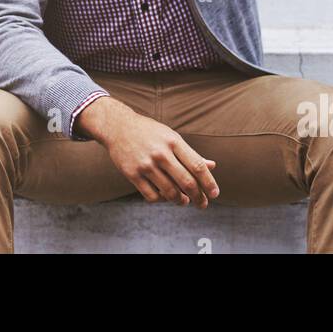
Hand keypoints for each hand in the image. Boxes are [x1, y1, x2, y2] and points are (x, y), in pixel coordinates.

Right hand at [78, 97, 219, 207]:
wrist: (118, 126)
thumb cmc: (149, 132)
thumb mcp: (171, 137)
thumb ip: (190, 153)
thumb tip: (212, 166)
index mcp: (173, 141)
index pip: (197, 166)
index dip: (209, 183)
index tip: (214, 194)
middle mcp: (160, 153)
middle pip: (186, 182)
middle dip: (199, 197)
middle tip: (203, 204)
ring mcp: (146, 165)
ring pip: (170, 192)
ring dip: (181, 201)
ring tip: (184, 201)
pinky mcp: (132, 174)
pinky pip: (152, 196)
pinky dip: (161, 200)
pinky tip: (165, 197)